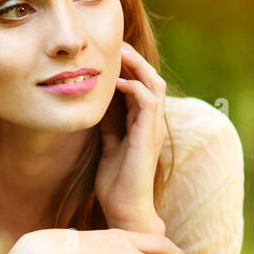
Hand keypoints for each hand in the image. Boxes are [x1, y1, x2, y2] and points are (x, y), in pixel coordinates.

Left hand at [95, 41, 166, 228]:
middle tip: (115, 44)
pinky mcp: (149, 135)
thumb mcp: (109, 145)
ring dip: (137, 66)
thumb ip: (109, 125)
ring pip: (154, 84)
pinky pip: (148, 101)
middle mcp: (151, 122)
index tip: (109, 53)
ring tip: (118, 53)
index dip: (128, 67)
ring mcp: (153, 128)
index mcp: (142, 123)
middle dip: (134, 59)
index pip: (141, 85)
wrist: (124, 209)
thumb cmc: (116, 182)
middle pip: (151, 79)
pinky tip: (115, 82)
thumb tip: (98, 105)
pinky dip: (133, 87)